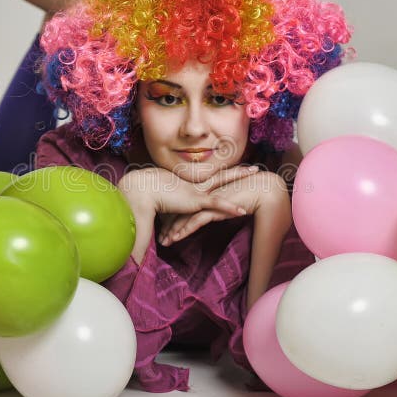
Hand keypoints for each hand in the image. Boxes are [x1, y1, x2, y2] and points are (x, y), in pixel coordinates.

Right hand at [118, 165, 259, 263]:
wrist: (140, 191)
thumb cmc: (147, 199)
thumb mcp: (163, 208)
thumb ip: (170, 215)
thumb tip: (167, 229)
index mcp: (189, 185)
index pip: (210, 178)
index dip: (223, 174)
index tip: (235, 170)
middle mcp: (195, 185)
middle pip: (221, 175)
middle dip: (238, 171)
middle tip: (253, 168)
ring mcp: (196, 191)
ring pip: (223, 182)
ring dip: (240, 178)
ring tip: (256, 173)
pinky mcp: (194, 201)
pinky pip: (216, 204)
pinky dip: (229, 207)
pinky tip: (242, 210)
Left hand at [159, 171, 288, 244]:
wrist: (263, 189)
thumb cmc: (250, 195)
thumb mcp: (231, 204)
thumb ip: (223, 209)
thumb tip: (219, 217)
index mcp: (208, 194)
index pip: (187, 207)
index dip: (177, 219)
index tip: (168, 229)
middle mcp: (205, 195)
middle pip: (182, 212)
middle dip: (169, 226)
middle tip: (161, 237)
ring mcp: (209, 201)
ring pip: (185, 217)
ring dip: (174, 231)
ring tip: (164, 241)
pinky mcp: (215, 207)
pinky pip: (196, 220)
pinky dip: (185, 230)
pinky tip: (176, 238)